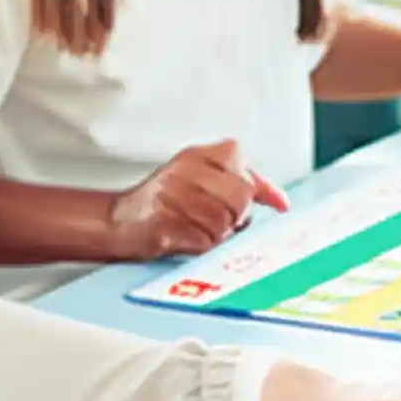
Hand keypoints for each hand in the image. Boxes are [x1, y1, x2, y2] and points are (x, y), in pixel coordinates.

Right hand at [108, 139, 289, 260]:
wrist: (117, 221)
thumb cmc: (165, 201)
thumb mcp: (202, 179)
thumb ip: (244, 183)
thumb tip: (282, 202)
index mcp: (197, 155)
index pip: (242, 163)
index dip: (258, 188)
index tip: (269, 206)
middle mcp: (185, 170)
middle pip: (239, 197)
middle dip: (236, 216)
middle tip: (220, 221)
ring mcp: (172, 195)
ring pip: (223, 223)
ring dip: (216, 235)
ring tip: (197, 229)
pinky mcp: (163, 223)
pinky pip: (203, 241)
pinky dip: (199, 246)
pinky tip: (185, 238)